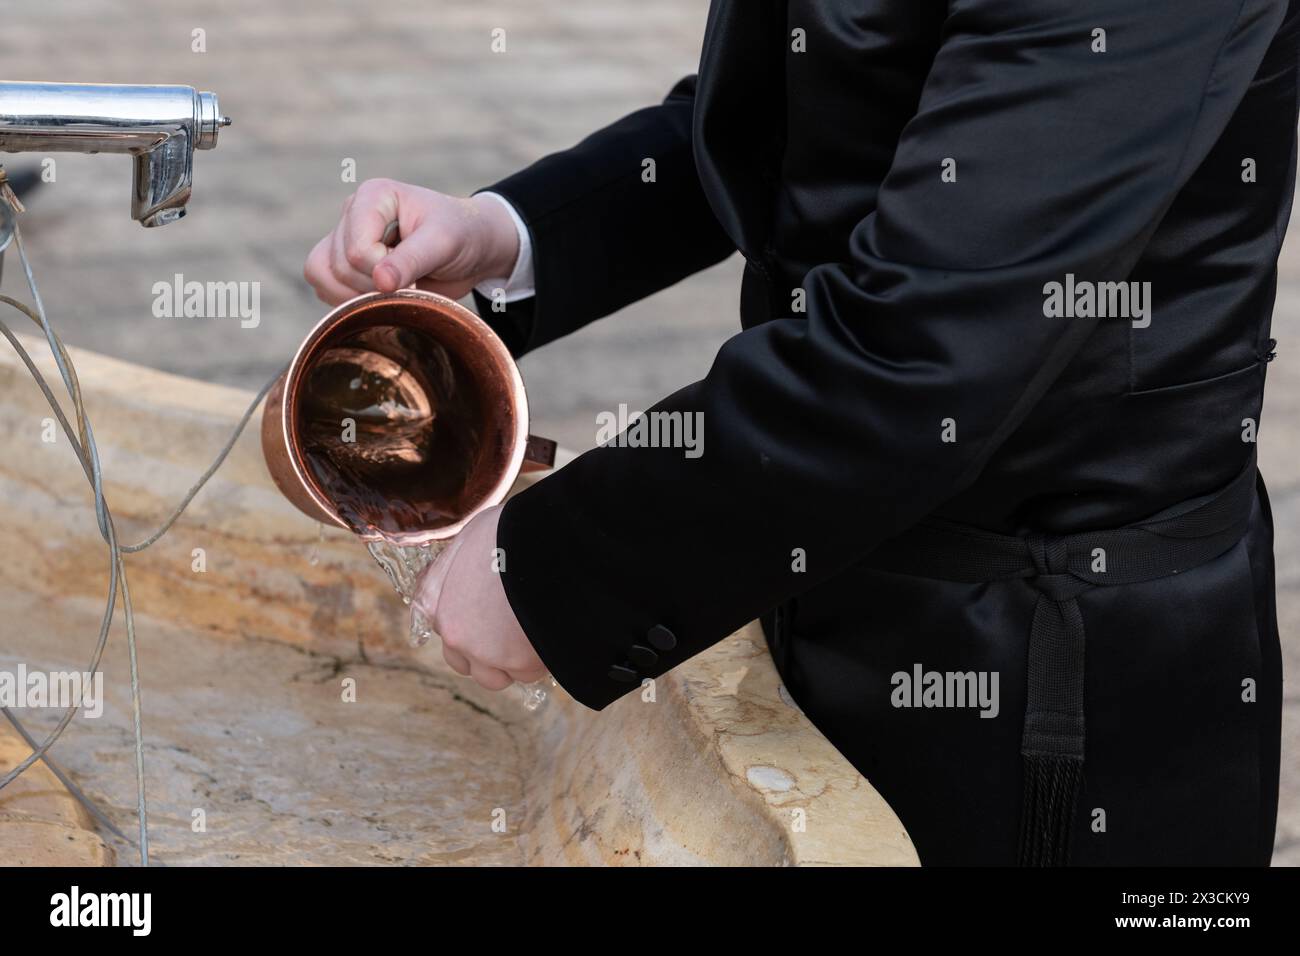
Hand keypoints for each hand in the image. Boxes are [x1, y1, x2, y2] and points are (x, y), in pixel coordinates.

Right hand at [303, 179, 518, 305]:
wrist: (471, 248)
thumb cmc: (461, 235)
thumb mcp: (443, 243)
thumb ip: (411, 260)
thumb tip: (381, 283)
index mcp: (372, 196)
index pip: (357, 249)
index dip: (384, 272)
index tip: (417, 271)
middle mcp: (352, 213)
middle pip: (339, 265)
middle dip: (375, 286)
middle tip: (412, 282)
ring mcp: (343, 237)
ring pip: (322, 275)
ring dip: (358, 296)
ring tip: (396, 290)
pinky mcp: (343, 262)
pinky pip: (323, 287)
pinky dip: (348, 301)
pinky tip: (380, 296)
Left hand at [413, 504, 546, 690]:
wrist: (548, 543)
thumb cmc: (511, 532)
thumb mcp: (471, 537)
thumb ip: (458, 565)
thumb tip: (461, 572)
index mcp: (436, 601)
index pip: (443, 626)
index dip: (467, 619)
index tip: (487, 612)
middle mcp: (454, 634)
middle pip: (463, 661)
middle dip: (483, 650)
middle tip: (511, 626)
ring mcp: (486, 652)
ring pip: (495, 676)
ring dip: (510, 661)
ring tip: (533, 631)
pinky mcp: (520, 663)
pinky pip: (529, 673)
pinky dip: (540, 659)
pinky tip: (550, 632)